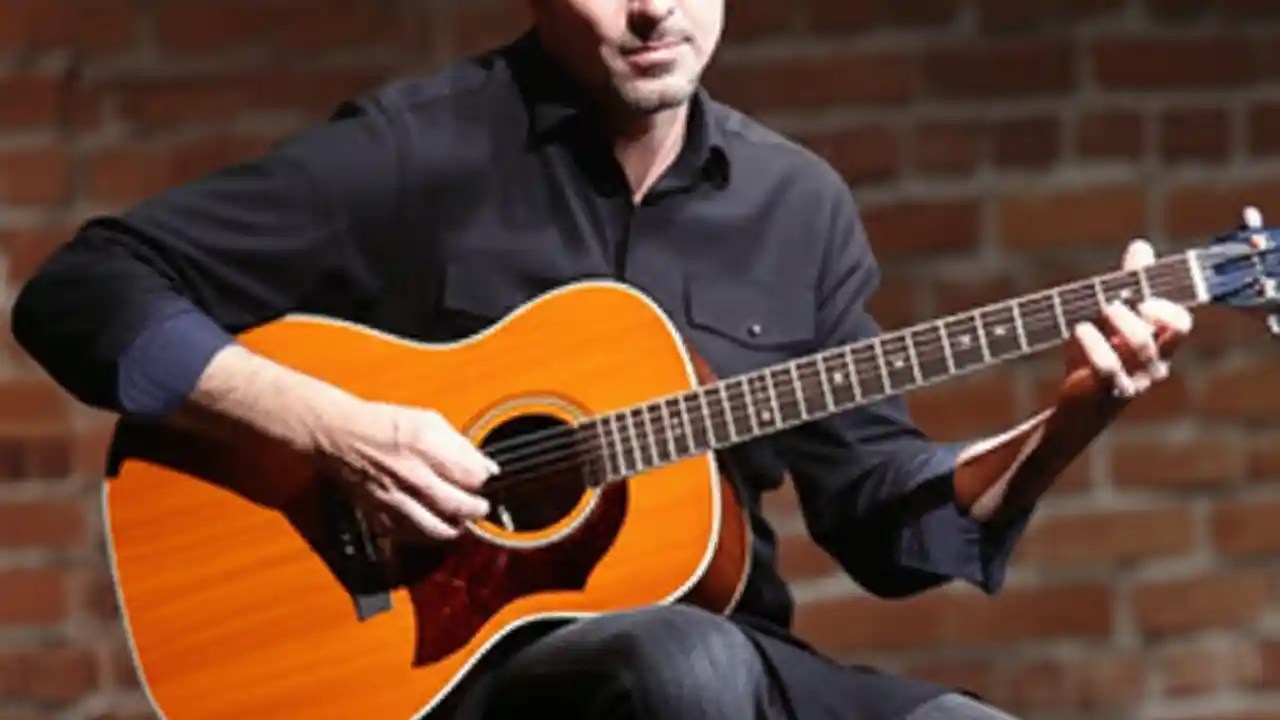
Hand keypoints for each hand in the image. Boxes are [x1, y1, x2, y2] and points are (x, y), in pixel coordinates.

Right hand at [313, 400, 499, 541]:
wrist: (340, 436)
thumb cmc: (384, 425)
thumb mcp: (428, 420)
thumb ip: (459, 444)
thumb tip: (485, 466)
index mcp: (425, 446)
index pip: (472, 475)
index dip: (485, 479)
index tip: (487, 479)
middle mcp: (411, 475)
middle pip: (459, 506)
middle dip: (477, 509)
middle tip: (480, 507)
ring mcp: (395, 499)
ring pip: (436, 528)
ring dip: (455, 527)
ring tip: (460, 521)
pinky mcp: (380, 515)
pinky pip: (411, 536)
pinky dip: (426, 534)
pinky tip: (433, 524)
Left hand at [1065, 238, 1193, 400]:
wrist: (1076, 409)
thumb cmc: (1097, 359)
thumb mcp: (1109, 321)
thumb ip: (1127, 287)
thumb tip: (1142, 246)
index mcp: (1160, 345)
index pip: (1182, 322)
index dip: (1166, 301)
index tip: (1139, 290)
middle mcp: (1156, 363)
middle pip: (1169, 327)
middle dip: (1141, 305)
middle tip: (1111, 300)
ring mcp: (1138, 380)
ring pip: (1141, 343)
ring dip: (1117, 319)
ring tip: (1095, 312)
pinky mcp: (1110, 392)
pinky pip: (1108, 365)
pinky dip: (1091, 341)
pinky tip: (1079, 328)